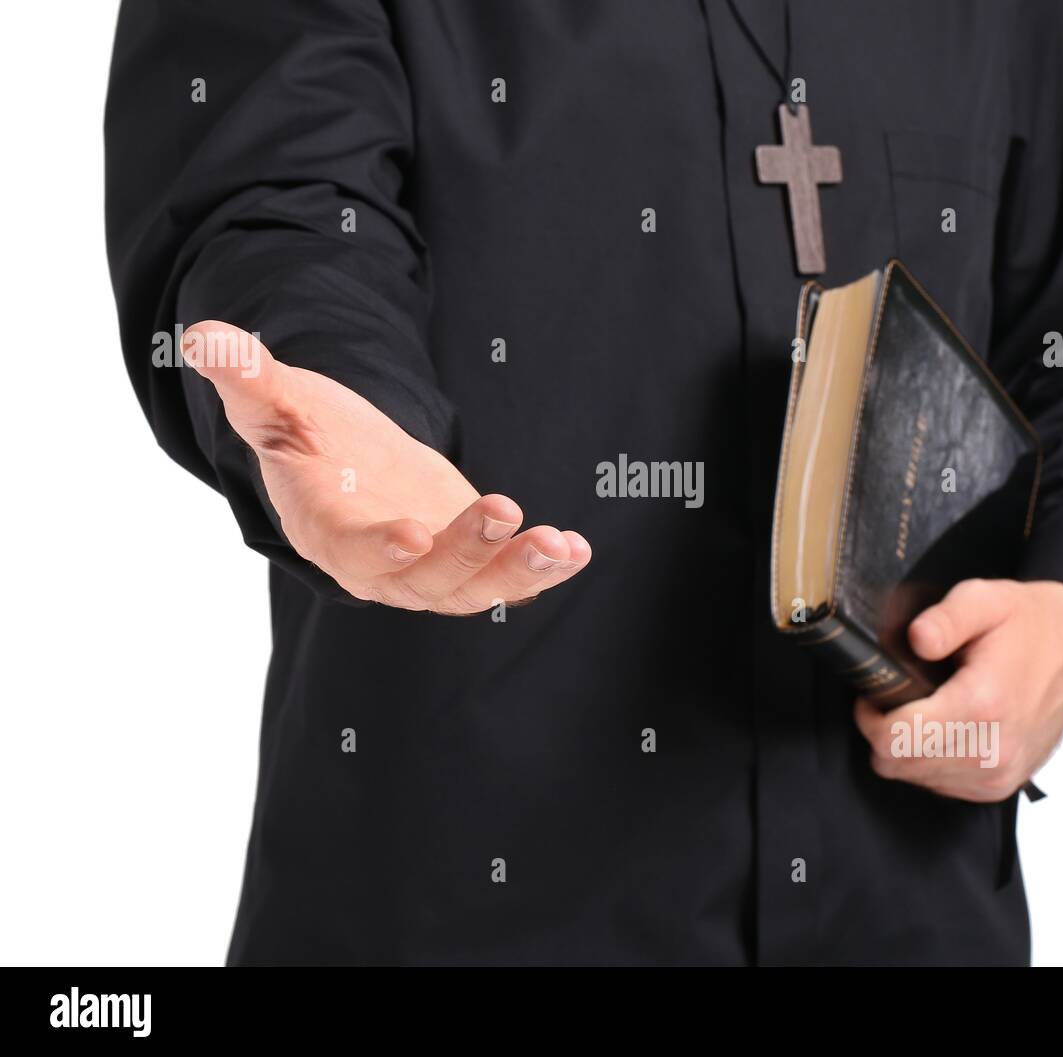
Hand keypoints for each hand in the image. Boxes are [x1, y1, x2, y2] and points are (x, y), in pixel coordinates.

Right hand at [182, 321, 590, 611]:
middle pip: (423, 580)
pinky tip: (578, 548)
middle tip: (507, 511)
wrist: (350, 462)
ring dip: (519, 572)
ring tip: (562, 546)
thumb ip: (250, 378)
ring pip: (473, 588)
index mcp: (327, 528)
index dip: (376, 549)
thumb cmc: (311, 434)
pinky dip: (543, 569)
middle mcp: (380, 565)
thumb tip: (205, 335)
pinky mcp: (471, 559)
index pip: (348, 549)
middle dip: (467, 553)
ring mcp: (431, 568)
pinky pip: (507, 576)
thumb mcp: (280, 401)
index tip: (411, 538)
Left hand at [854, 579, 1062, 801]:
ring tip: (926, 708)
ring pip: (914, 777)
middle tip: (899, 696)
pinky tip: (944, 727)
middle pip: (897, 762)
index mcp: (982, 705)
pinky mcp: (1000, 784)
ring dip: (906, 747)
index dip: (870, 715)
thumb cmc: (1029, 623)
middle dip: (883, 730)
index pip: (894, 739)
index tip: (876, 692)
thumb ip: (945, 618)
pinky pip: (939, 785)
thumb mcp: (985, 599)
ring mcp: (998, 773)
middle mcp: (992, 750)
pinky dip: (929, 760)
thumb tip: (917, 639)